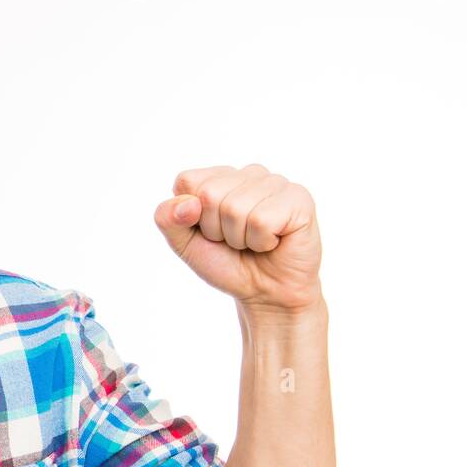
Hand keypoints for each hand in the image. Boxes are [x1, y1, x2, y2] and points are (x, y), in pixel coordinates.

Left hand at [154, 164, 322, 315]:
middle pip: (210, 194)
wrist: (264, 293)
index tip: (211, 231)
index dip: (192, 216)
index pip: (187, 181)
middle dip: (216, 229)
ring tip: (254, 242)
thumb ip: (167, 218)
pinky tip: (273, 242)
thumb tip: (188, 203)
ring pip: (236, 208)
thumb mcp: (184, 244)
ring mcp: (275, 183)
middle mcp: (249, 173)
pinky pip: (262, 220)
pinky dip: (261, 242)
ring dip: (240, 238)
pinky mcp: (299, 199)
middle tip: (236, 241)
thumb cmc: (227, 263)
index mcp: (220, 177)